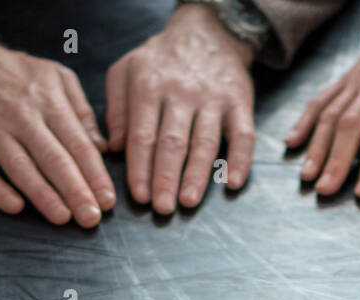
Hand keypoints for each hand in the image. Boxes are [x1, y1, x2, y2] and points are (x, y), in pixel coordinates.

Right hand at [0, 11, 113, 227]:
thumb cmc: (13, 73)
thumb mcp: (55, 75)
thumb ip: (81, 109)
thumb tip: (101, 146)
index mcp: (48, 99)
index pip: (77, 143)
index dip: (95, 175)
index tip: (108, 201)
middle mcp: (20, 114)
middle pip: (53, 158)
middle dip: (75, 190)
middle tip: (91, 218)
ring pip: (20, 166)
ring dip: (42, 195)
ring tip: (62, 218)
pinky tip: (15, 207)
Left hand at [106, 4, 255, 213]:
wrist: (207, 32)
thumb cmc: (161, 59)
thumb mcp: (125, 71)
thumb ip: (115, 109)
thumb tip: (116, 148)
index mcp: (149, 85)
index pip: (143, 135)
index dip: (141, 168)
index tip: (139, 196)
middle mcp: (182, 92)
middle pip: (173, 142)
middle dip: (166, 178)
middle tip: (162, 208)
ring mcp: (213, 98)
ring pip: (205, 141)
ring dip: (197, 175)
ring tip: (188, 201)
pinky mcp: (239, 102)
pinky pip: (243, 134)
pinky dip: (241, 160)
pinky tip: (233, 183)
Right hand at [288, 0, 359, 197]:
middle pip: (349, 125)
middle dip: (335, 161)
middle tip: (325, 191)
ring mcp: (357, 78)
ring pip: (331, 114)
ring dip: (316, 147)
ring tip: (307, 177)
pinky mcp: (347, 76)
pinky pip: (322, 98)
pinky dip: (304, 120)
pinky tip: (292, 142)